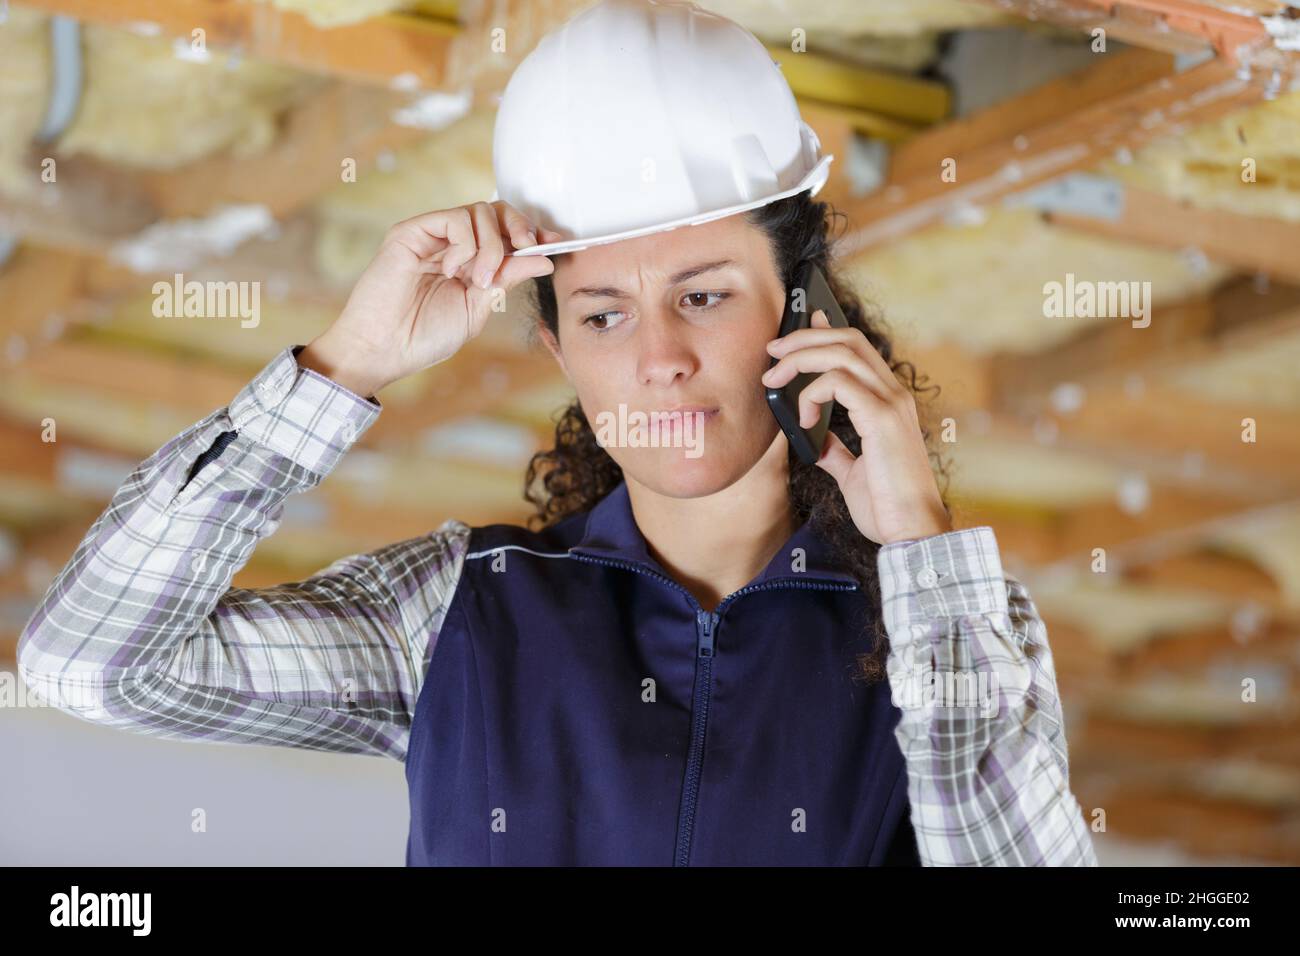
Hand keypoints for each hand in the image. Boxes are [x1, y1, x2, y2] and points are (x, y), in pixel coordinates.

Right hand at [302, 201, 561, 396]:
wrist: (384, 349)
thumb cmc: (424, 336)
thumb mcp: (479, 306)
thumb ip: (508, 278)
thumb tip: (544, 259)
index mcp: (470, 262)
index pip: (506, 233)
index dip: (533, 233)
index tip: (556, 243)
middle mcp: (452, 244)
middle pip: (496, 211)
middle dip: (520, 227)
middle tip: (527, 248)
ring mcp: (431, 235)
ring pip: (479, 212)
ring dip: (491, 245)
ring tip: (479, 279)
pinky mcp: (412, 231)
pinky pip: (454, 218)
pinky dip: (465, 243)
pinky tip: (453, 269)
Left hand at [761, 309, 951, 545]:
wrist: (910, 531)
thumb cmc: (886, 507)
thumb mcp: (852, 473)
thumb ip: (835, 451)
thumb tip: (813, 441)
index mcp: (889, 403)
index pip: (858, 348)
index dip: (828, 329)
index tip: (803, 321)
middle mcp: (893, 395)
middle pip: (847, 339)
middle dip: (803, 338)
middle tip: (771, 352)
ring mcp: (891, 403)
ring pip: (841, 353)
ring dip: (799, 359)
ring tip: (774, 380)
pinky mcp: (882, 418)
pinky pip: (838, 382)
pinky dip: (811, 393)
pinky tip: (803, 417)